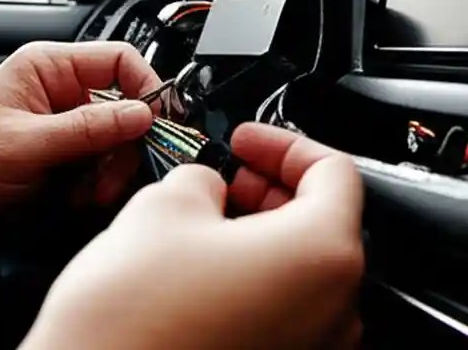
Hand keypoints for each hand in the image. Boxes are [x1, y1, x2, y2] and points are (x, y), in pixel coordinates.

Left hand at [0, 41, 161, 227]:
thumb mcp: (24, 146)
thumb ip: (88, 129)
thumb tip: (142, 114)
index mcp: (46, 68)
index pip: (119, 60)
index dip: (146, 88)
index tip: (158, 123)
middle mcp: (59, 93)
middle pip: (126, 107)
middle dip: (124, 146)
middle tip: (111, 178)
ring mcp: (61, 128)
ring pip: (117, 143)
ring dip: (110, 173)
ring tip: (85, 196)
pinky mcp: (60, 160)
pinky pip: (101, 168)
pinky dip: (96, 188)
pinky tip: (74, 200)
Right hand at [22, 123, 364, 349]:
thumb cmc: (133, 327)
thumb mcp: (162, 209)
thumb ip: (203, 179)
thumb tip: (209, 185)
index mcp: (323, 255)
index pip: (334, 172)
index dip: (283, 144)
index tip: (247, 140)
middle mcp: (334, 311)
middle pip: (324, 224)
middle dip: (272, 190)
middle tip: (225, 177)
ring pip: (302, 273)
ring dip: (261, 238)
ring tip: (204, 225)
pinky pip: (283, 316)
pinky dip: (253, 285)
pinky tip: (203, 276)